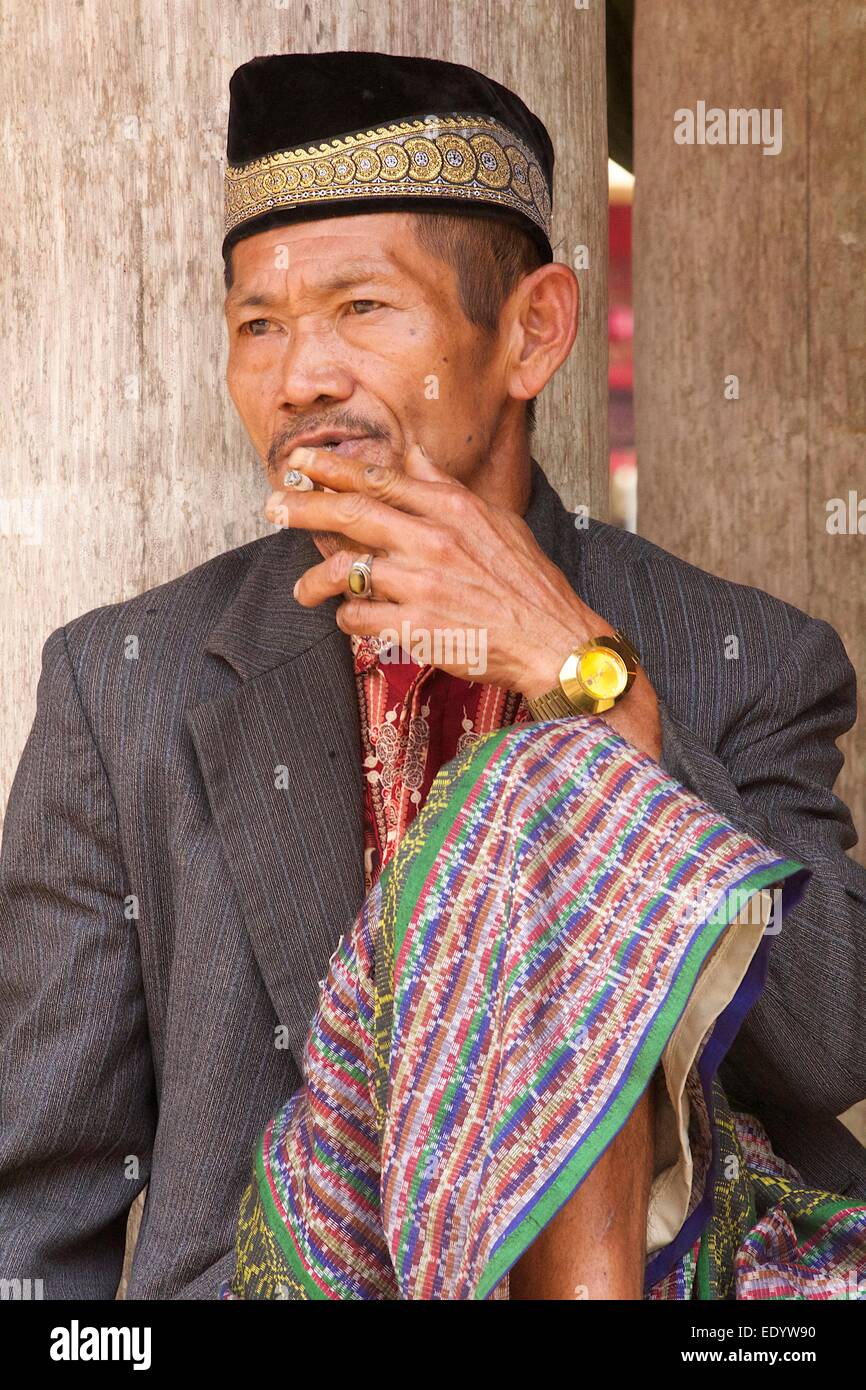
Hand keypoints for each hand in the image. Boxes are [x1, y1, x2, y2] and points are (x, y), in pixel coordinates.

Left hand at [264, 443, 660, 758]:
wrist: (553, 641)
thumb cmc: (527, 584)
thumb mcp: (495, 521)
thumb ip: (446, 489)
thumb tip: (412, 453)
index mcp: (453, 509)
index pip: (381, 478)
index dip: (334, 468)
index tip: (301, 460)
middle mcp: (434, 540)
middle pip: (352, 513)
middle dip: (304, 506)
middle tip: (273, 505)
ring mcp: (423, 584)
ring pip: (345, 571)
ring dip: (315, 580)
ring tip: (303, 589)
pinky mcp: (417, 627)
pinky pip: (358, 618)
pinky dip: (348, 620)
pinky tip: (352, 621)